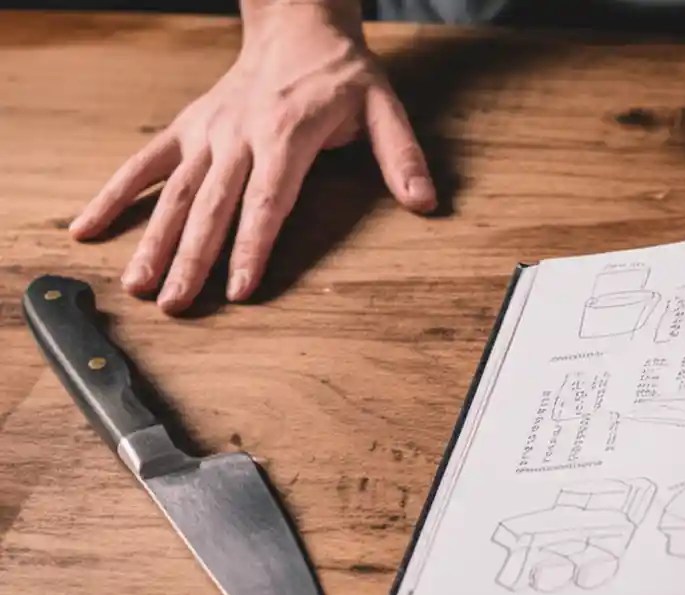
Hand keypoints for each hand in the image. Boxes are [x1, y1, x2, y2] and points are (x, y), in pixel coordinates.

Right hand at [68, 4, 435, 313]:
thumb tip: (425, 202)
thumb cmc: (341, 74)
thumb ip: (401, 155)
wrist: (296, 26)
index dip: (253, 247)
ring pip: (176, 192)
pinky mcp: (187, 128)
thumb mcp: (382, 107)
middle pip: (214, 205)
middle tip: (176, 305)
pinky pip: (145, 163)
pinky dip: (115, 195)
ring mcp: (208, 132)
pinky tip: (88, 229)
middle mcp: (239, 134)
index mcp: (287, 134)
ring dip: (153, 240)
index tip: (239, 289)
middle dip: (193, 258)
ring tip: (136, 286)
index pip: (268, 201)